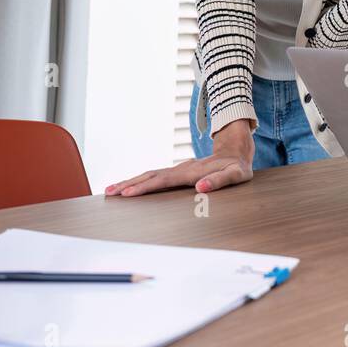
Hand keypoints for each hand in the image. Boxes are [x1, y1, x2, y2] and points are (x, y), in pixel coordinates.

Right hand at [105, 119, 253, 196]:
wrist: (237, 151)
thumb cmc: (238, 166)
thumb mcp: (236, 174)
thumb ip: (220, 181)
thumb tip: (201, 188)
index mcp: (192, 172)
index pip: (163, 180)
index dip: (145, 187)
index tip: (128, 194)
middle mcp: (182, 169)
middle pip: (151, 176)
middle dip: (129, 184)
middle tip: (109, 193)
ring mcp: (179, 170)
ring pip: (151, 175)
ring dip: (131, 182)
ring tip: (112, 190)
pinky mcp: (179, 172)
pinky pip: (156, 177)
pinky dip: (141, 182)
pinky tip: (133, 187)